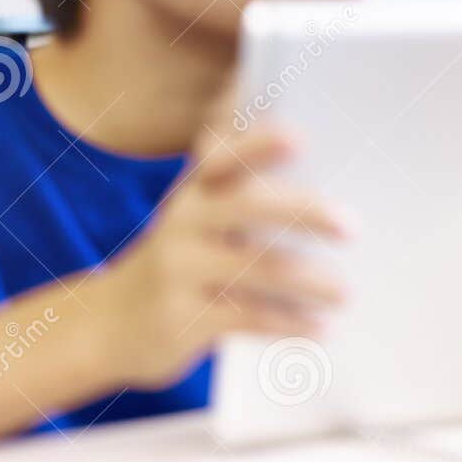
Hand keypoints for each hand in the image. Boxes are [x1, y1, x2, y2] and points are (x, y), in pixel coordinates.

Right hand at [94, 99, 351, 388]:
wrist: (109, 325)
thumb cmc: (183, 255)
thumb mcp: (198, 211)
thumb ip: (242, 174)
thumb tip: (298, 132)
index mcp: (197, 189)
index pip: (223, 156)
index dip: (256, 145)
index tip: (297, 138)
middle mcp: (185, 222)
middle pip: (248, 206)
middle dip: (305, 212)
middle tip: (353, 227)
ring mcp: (181, 271)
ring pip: (257, 269)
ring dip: (311, 282)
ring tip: (346, 293)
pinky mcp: (183, 320)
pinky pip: (248, 318)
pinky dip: (291, 324)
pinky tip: (324, 329)